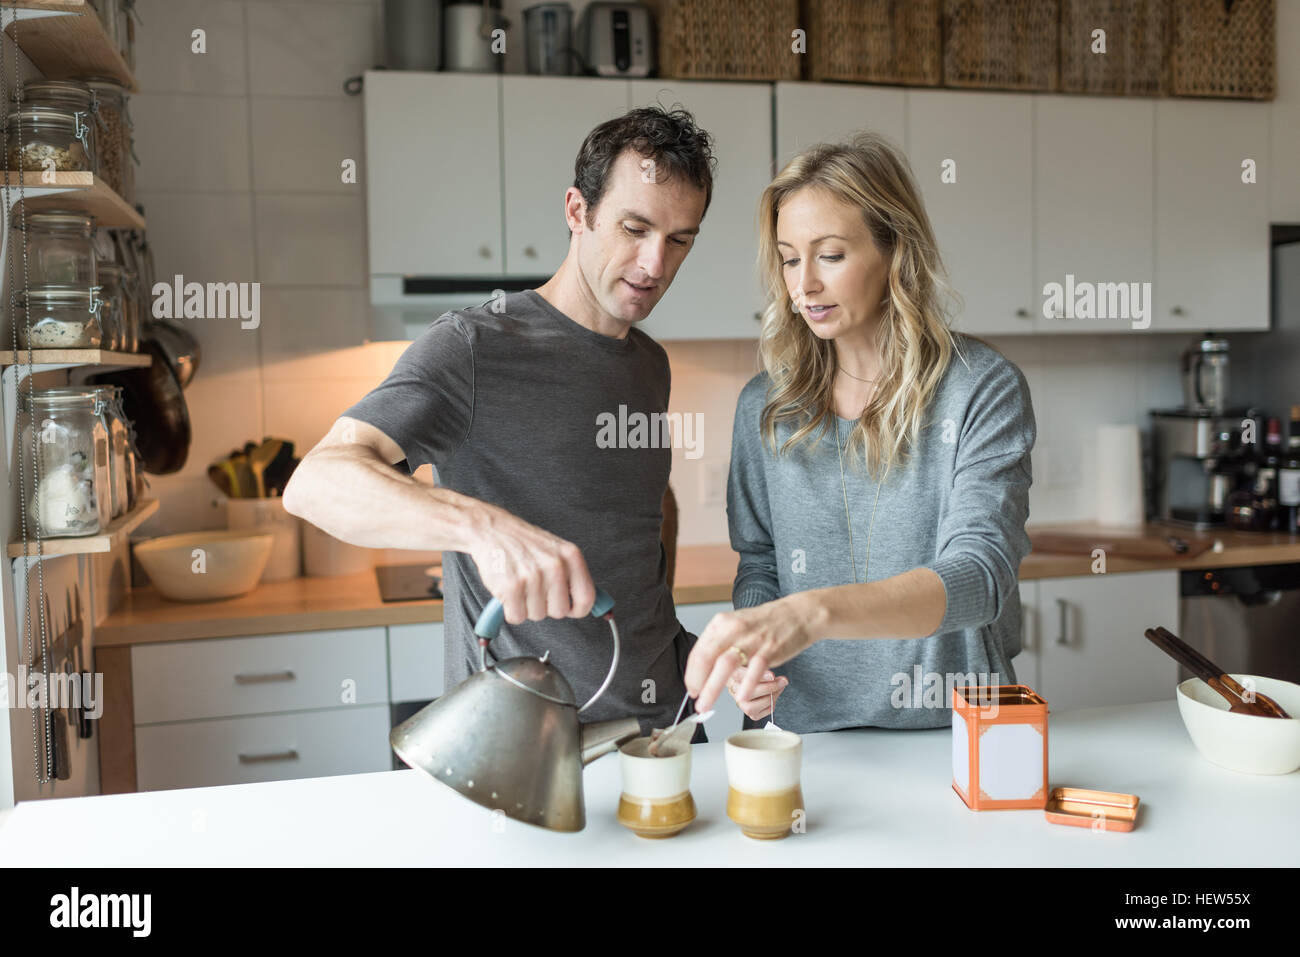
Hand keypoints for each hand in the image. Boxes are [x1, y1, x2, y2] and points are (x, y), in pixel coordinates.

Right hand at [467, 502, 595, 624]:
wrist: (491, 529)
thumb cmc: (523, 542)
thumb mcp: (556, 550)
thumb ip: (572, 575)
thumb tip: (590, 603)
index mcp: (571, 556)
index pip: (587, 597)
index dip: (577, 609)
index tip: (569, 608)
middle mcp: (555, 565)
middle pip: (560, 612)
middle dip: (546, 607)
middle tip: (535, 590)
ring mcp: (533, 576)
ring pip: (537, 615)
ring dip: (526, 606)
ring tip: (520, 585)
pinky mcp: (511, 587)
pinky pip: (517, 617)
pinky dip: (510, 610)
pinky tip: (508, 591)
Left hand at [685, 595, 816, 714]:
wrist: (798, 614)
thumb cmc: (766, 623)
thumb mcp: (737, 625)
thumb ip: (720, 643)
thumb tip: (703, 668)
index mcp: (722, 623)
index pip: (699, 651)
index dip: (692, 673)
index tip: (691, 687)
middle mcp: (733, 629)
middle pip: (706, 658)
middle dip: (697, 682)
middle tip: (695, 699)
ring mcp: (752, 639)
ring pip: (725, 665)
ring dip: (712, 688)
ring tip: (706, 704)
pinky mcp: (770, 649)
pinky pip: (755, 669)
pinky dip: (747, 684)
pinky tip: (740, 697)